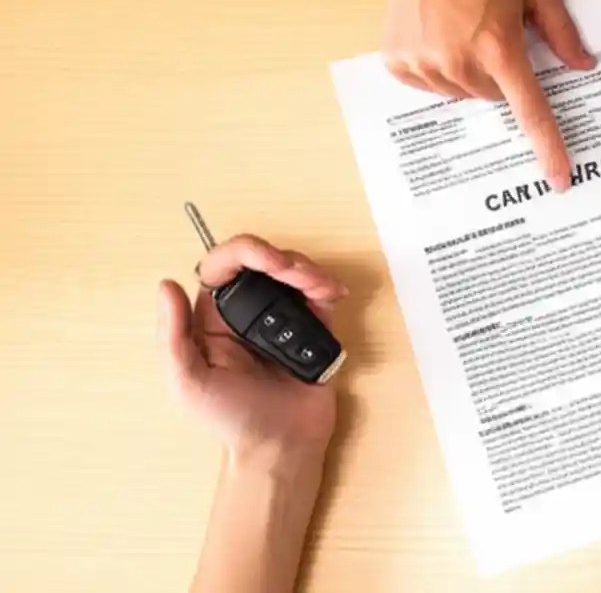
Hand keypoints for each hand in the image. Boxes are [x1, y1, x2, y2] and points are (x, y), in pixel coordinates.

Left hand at [156, 235, 347, 469]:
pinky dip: (328, 286)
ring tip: (322, 289)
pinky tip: (333, 293)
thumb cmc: (231, 419)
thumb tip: (167, 284)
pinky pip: (321, 296)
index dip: (247, 251)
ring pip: (295, 272)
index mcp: (213, 317)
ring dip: (310, 272)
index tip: (273, 263)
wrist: (281, 448)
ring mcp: (282, 318)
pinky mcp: (313, 330)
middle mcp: (247, 311)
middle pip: (265, 262)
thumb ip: (172, 336)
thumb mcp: (188, 383)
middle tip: (302, 278)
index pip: (224, 265)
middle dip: (287, 260)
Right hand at [380, 0, 594, 190]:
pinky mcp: (400, 64)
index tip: (559, 179)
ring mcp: (426, 66)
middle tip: (490, 35)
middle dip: (500, 74)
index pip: (530, 112)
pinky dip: (440, 68)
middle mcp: (461, 63)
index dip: (548, 148)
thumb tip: (582, 66)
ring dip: (469, 71)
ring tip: (461, 29)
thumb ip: (561, 32)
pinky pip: (433, 87)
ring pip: (464, 94)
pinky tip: (438, 35)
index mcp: (499, 48)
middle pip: (495, 98)